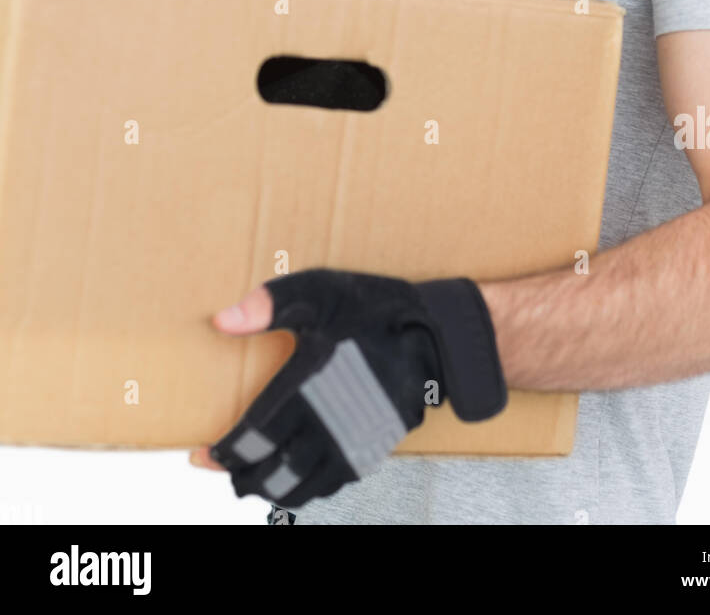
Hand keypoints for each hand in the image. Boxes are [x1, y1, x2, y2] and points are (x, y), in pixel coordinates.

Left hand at [189, 269, 505, 508]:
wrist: (433, 336)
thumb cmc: (374, 310)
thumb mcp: (319, 291)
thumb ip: (269, 304)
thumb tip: (222, 320)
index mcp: (307, 388)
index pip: (253, 438)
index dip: (224, 453)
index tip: (203, 453)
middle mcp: (327, 426)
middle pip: (272, 474)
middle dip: (242, 477)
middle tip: (224, 472)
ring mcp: (351, 445)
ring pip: (300, 488)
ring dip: (272, 490)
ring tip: (253, 482)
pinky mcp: (370, 451)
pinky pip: (331, 487)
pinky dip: (306, 490)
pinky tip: (297, 479)